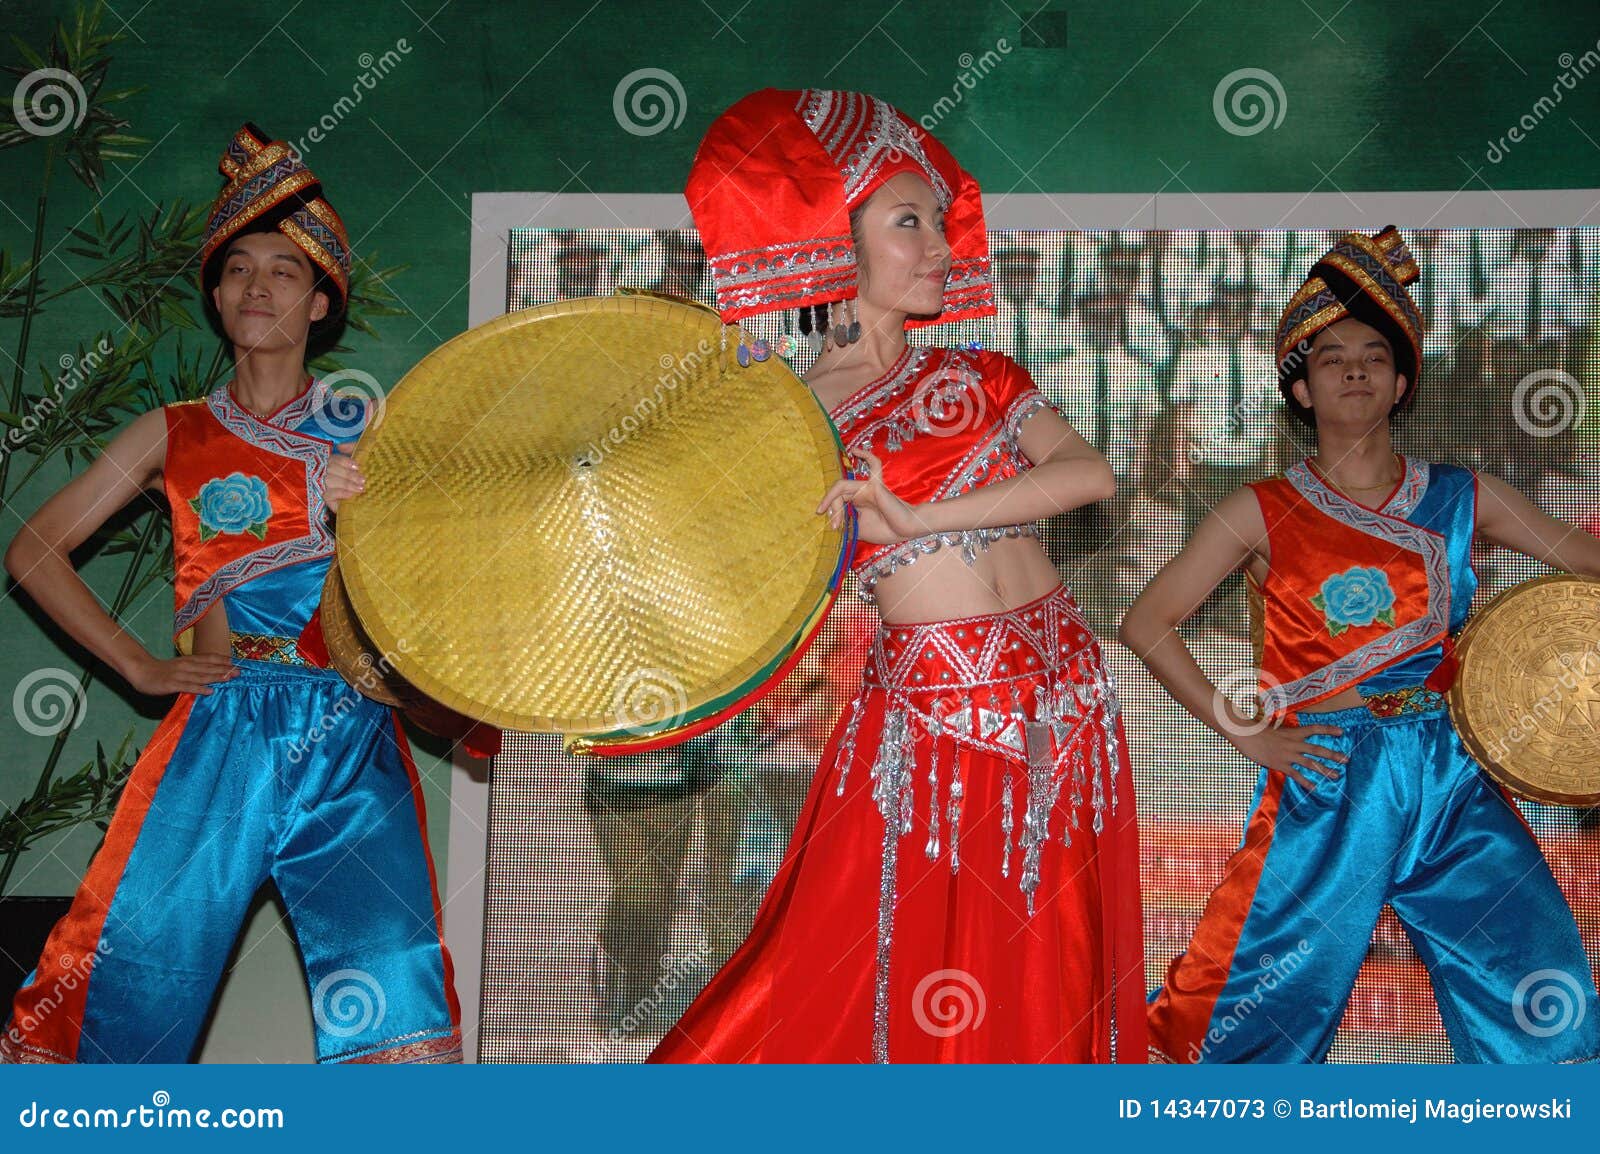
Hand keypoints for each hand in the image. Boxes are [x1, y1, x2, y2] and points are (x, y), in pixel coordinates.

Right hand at [125, 652, 238, 695]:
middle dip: (225, 669)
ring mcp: (179, 675)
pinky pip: (188, 687)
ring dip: (216, 677)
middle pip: (209, 667)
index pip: (209, 659)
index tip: (238, 663)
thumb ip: (194, 668)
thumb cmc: (162, 670)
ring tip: (230, 678)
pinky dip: (199, 689)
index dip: (223, 661)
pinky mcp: (172, 684)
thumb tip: (211, 671)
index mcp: (189, 660)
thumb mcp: (180, 665)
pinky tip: (210, 691)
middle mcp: (187, 666)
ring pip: (201, 676)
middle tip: (240, 671)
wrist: (141, 670)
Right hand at [324, 442, 365, 514]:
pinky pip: (329, 495)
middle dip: (348, 474)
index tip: (357, 466)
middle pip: (330, 469)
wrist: (378, 497)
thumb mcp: (364, 457)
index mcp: (335, 462)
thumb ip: (353, 448)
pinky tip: (352, 494)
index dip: (344, 461)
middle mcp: (328, 473)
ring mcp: (326, 486)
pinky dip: (340, 493)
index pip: (333, 458)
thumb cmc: (369, 474)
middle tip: (363, 480)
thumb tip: (340, 446)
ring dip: (346, 484)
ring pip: (329, 481)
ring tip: (361, 488)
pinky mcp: (328, 499)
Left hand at [816, 447, 925, 544]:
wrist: (906, 531)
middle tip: (835, 526)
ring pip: (842, 486)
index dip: (832, 513)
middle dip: (832, 510)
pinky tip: (855, 451)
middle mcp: (860, 492)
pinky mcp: (876, 485)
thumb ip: (845, 523)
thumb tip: (830, 522)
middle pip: (836, 495)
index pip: (836, 501)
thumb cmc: (886, 529)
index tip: (834, 528)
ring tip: (827, 512)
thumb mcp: (858, 529)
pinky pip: (873, 465)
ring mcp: (868, 486)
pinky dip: (866, 456)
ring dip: (832, 500)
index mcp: (856, 502)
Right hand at [1228, 721, 1346, 789]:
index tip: (1342, 732)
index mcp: (1293, 733)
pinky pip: (1296, 774)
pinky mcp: (1280, 764)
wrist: (1246, 735)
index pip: (1315, 729)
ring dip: (1325, 770)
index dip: (1329, 730)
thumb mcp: (1274, 729)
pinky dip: (1306, 781)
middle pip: (1318, 749)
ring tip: (1336, 776)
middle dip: (1333, 755)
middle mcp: (1294, 743)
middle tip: (1347, 759)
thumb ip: (1285, 735)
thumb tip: (1290, 737)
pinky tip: (1314, 787)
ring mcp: (1288, 754)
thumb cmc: (1257, 731)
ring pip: (1311, 763)